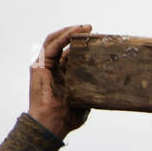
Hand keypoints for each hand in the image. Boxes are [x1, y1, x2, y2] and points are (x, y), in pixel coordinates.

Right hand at [28, 24, 91, 138]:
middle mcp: (53, 67)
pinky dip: (64, 37)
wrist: (53, 122)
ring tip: (86, 27)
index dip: (82, 45)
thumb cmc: (69, 115)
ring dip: (70, 31)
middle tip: (92, 30)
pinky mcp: (40, 64)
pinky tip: (75, 32)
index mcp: (62, 73)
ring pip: (56, 40)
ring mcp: (45, 64)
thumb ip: (92, 88)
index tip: (98, 40)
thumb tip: (112, 84)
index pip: (71, 53)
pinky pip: (52, 46)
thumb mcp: (86, 98)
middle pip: (63, 43)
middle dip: (76, 34)